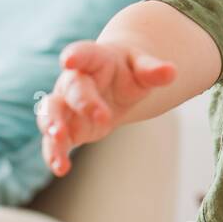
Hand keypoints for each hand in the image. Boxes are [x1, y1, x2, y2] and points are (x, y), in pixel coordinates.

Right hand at [36, 40, 175, 176]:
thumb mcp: (144, 68)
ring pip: (51, 112)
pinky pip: (54, 140)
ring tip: (58, 139)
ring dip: (52, 125)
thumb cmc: (130, 71)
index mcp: (94, 59)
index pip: (83, 53)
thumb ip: (153, 71)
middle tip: (102, 117)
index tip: (68, 59)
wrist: (117, 83)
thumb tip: (171, 71)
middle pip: (72, 88)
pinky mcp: (67, 127)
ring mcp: (66, 104)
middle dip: (83, 102)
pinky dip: (54, 153)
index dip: (75, 56)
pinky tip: (60, 168)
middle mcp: (74, 80)